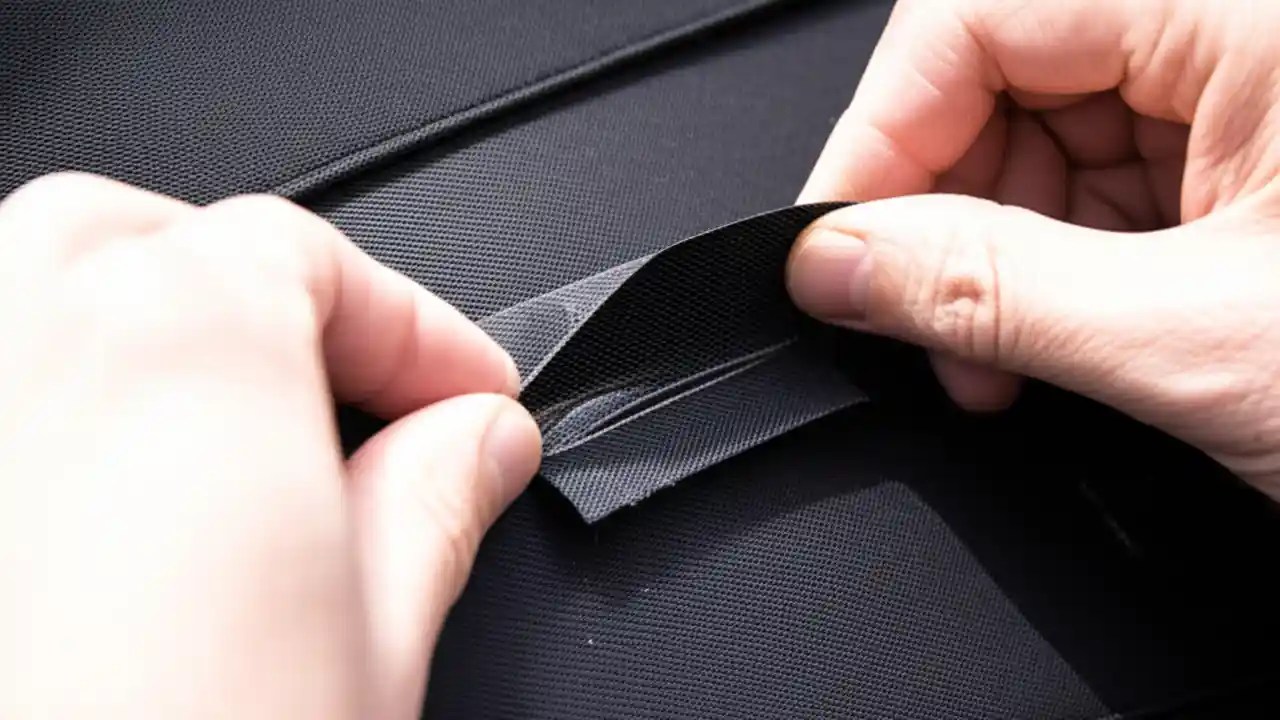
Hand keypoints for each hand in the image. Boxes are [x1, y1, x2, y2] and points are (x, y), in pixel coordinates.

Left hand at [0, 173, 540, 718]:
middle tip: (360, 408)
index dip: (420, 330)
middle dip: (274, 299)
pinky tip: (105, 533)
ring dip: (148, 338)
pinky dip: (52, 423)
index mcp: (178, 356)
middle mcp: (17, 355)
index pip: (313, 257)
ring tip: (237, 459)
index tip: (473, 401)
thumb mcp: (372, 662)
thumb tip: (478, 444)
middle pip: (157, 242)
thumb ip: (434, 508)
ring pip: (31, 297)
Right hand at [787, 0, 1279, 498]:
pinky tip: (1049, 346)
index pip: (978, 19)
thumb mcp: (1194, 339)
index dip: (883, 134)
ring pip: (1037, 147)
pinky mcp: (1243, 168)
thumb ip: (992, 291)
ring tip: (993, 363)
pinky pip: (1094, 194)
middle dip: (940, 221)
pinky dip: (1051, 279)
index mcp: (1241, 17)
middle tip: (921, 328)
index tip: (835, 244)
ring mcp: (1245, 100)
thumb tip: (834, 262)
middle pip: (1000, 83)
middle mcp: (1237, 37)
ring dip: (990, 267)